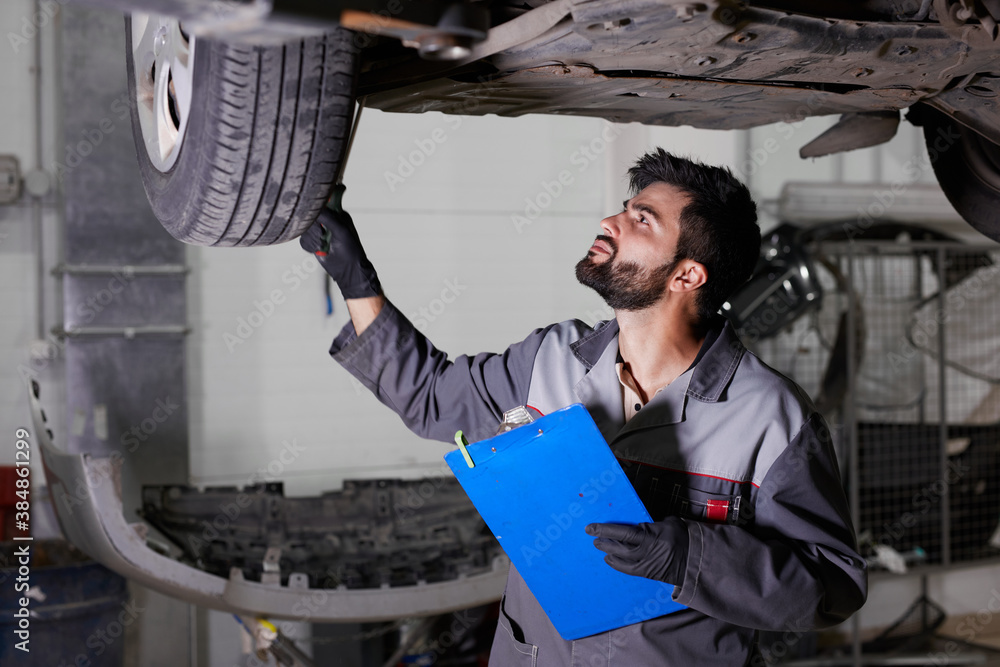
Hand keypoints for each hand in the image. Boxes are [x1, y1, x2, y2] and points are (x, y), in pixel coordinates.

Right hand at [300, 185, 381, 299]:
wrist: (347, 271)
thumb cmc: (350, 250)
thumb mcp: (341, 231)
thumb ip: (328, 217)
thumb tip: (314, 206)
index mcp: (338, 214)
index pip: (325, 201)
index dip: (317, 202)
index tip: (310, 205)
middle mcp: (328, 221)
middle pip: (310, 215)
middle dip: (314, 228)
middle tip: (322, 235)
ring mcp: (320, 231)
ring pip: (305, 229)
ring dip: (313, 239)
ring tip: (322, 246)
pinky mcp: (314, 242)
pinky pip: (303, 240)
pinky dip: (309, 246)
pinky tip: (319, 250)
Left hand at [586, 518, 688, 585]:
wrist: (696, 560)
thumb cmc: (684, 538)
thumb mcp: (669, 523)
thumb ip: (652, 523)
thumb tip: (640, 522)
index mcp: (650, 537)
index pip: (622, 532)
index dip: (605, 530)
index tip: (591, 528)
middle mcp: (645, 552)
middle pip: (619, 548)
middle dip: (604, 542)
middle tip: (593, 538)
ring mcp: (646, 564)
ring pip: (622, 560)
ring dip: (609, 553)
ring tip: (600, 548)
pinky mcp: (648, 573)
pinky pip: (628, 570)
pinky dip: (617, 565)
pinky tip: (611, 560)